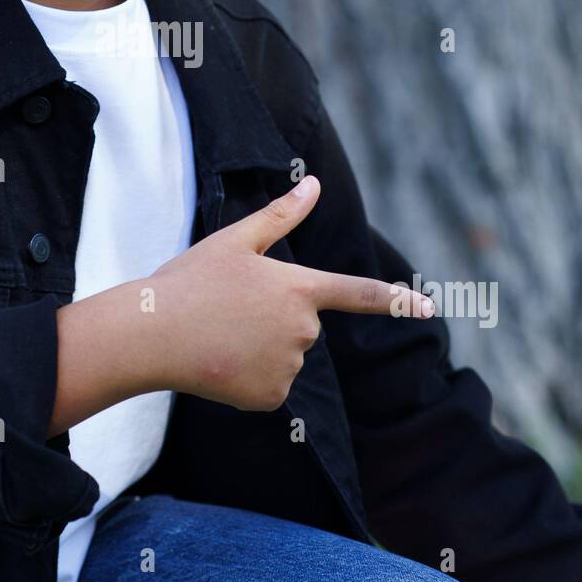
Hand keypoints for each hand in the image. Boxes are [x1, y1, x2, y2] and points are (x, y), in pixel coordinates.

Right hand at [148, 176, 433, 411]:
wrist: (153, 335)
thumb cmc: (190, 281)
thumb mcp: (234, 241)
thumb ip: (280, 215)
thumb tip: (314, 184)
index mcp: (299, 288)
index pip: (357, 292)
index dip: (395, 299)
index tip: (427, 306)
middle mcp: (304, 330)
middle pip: (302, 324)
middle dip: (273, 318)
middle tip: (228, 309)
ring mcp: (289, 366)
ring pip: (284, 356)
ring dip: (258, 348)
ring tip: (219, 334)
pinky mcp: (271, 397)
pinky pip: (269, 386)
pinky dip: (248, 378)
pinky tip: (220, 363)